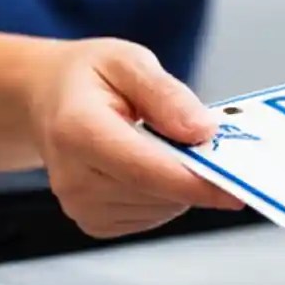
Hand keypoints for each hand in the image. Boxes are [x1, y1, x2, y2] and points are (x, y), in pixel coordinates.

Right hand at [25, 39, 243, 237]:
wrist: (48, 99)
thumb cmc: (88, 78)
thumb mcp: (129, 61)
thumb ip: (166, 94)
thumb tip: (202, 131)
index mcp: (79, 131)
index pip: (146, 170)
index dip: (196, 183)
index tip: (237, 188)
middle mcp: (73, 178)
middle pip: (159, 193)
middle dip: (192, 170)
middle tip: (193, 134)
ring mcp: (80, 206)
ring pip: (162, 208)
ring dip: (179, 182)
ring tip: (161, 144)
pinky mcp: (94, 222)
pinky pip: (152, 217)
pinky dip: (164, 195)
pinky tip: (148, 165)